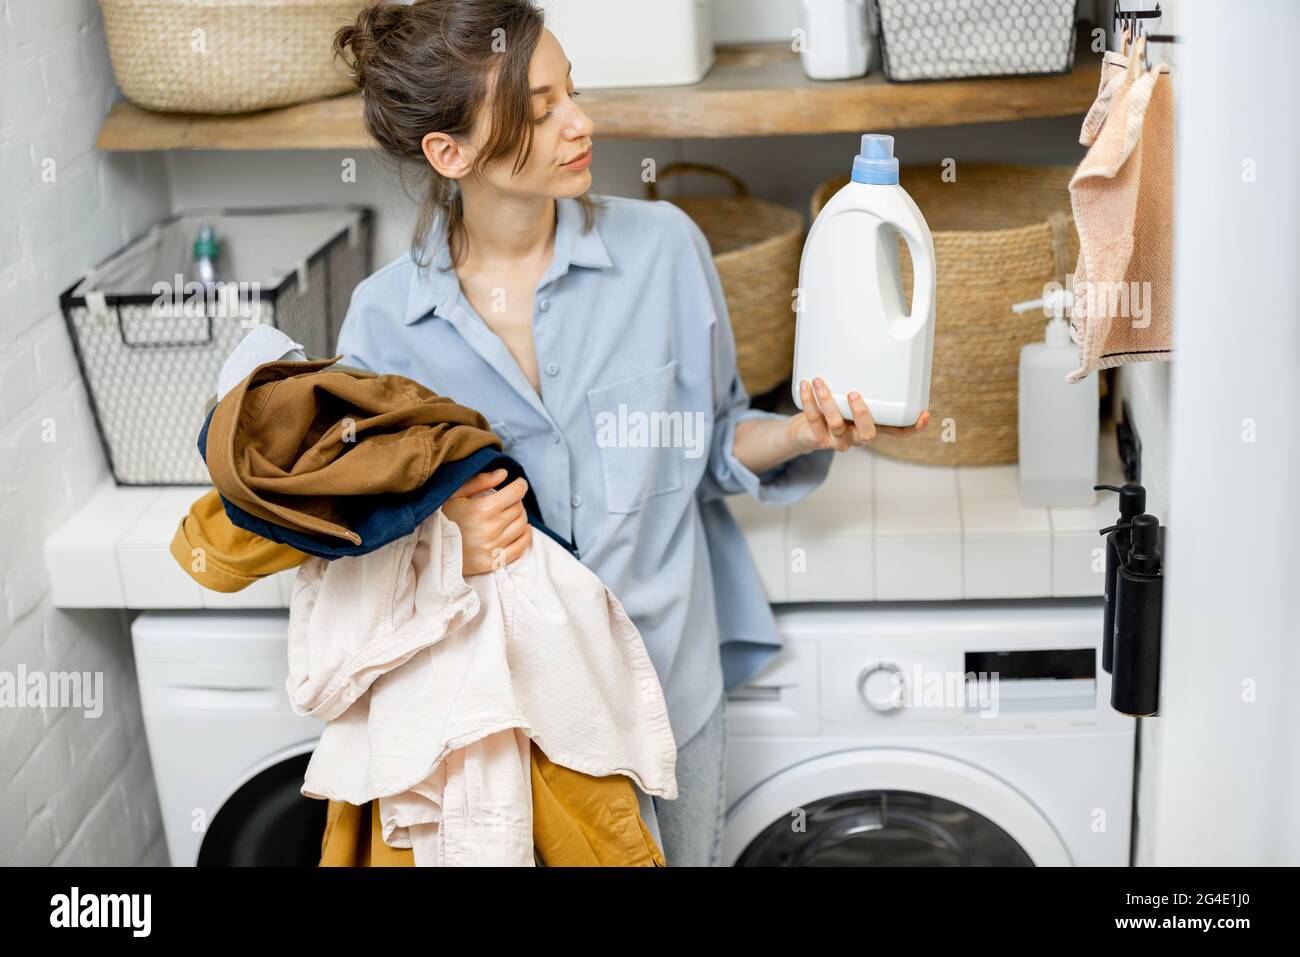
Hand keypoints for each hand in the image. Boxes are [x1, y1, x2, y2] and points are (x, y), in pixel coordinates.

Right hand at [442, 469, 533, 574]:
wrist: (428, 550)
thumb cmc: (441, 519)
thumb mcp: (454, 494)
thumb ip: (479, 481)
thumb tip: (504, 474)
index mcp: (482, 509)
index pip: (515, 493)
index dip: (520, 485)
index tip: (519, 484)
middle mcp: (491, 529)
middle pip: (519, 508)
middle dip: (516, 501)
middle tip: (507, 500)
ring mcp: (493, 548)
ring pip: (522, 526)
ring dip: (520, 517)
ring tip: (510, 514)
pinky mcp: (493, 563)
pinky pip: (520, 548)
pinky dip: (525, 536)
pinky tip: (522, 529)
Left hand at [790, 377, 930, 451]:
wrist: (806, 429)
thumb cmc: (835, 407)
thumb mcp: (853, 395)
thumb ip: (866, 380)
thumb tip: (873, 343)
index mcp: (874, 424)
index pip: (899, 430)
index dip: (913, 427)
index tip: (923, 414)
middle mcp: (859, 436)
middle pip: (868, 434)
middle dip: (861, 414)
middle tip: (854, 394)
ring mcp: (839, 440)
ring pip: (836, 425)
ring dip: (827, 401)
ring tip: (818, 381)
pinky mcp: (818, 438)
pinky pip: (814, 420)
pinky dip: (808, 401)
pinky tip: (806, 386)